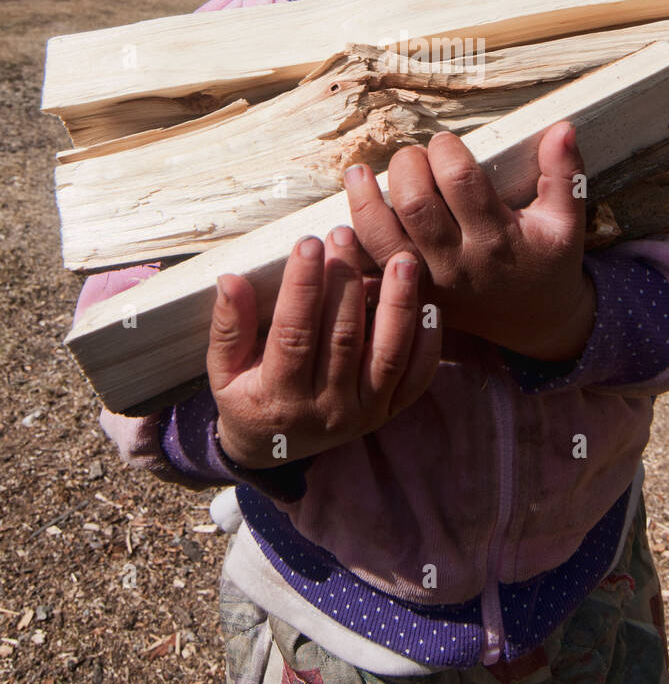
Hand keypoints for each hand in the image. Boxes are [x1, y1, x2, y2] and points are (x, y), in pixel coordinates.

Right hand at [207, 226, 440, 468]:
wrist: (276, 450)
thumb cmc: (248, 398)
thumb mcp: (224, 371)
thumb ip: (228, 327)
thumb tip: (229, 279)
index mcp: (281, 397)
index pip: (293, 335)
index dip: (301, 288)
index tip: (308, 243)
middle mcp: (327, 408)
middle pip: (343, 337)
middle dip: (346, 281)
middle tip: (346, 234)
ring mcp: (364, 412)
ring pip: (387, 355)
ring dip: (398, 305)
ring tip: (402, 260)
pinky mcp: (389, 411)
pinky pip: (416, 377)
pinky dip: (427, 342)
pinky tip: (430, 304)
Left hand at [343, 121, 595, 361]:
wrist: (536, 322)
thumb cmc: (548, 262)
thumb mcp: (567, 222)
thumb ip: (565, 174)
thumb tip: (562, 129)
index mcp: (497, 238)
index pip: (461, 181)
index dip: (445, 149)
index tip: (445, 142)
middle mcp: (459, 263)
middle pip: (415, 205)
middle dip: (406, 166)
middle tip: (413, 157)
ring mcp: (429, 283)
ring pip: (381, 238)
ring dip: (363, 200)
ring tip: (359, 173)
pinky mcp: (410, 296)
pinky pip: (368, 270)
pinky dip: (350, 246)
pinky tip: (342, 222)